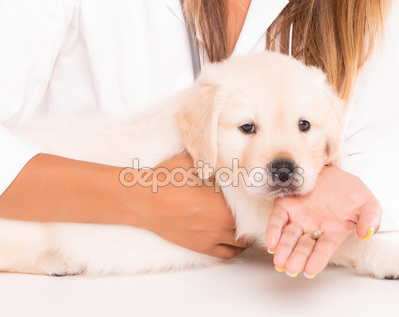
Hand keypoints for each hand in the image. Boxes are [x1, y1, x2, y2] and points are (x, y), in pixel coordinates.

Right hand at [132, 151, 249, 258]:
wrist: (144, 200)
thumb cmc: (166, 179)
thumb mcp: (191, 160)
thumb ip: (210, 157)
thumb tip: (220, 147)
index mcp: (223, 200)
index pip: (250, 202)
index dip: (254, 197)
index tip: (255, 190)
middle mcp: (222, 221)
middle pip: (249, 222)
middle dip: (253, 215)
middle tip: (254, 207)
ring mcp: (212, 236)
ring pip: (241, 241)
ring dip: (247, 232)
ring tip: (247, 222)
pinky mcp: (201, 246)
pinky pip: (228, 252)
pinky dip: (236, 247)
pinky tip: (236, 239)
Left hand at [265, 165, 381, 276]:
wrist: (333, 170)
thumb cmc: (350, 191)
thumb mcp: (368, 204)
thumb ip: (370, 219)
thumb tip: (367, 233)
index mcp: (333, 232)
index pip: (325, 249)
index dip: (318, 259)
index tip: (310, 271)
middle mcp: (314, 229)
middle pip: (304, 247)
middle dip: (297, 258)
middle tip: (292, 269)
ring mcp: (299, 218)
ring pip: (289, 237)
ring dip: (284, 249)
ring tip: (280, 261)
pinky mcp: (286, 206)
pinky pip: (277, 220)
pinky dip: (273, 231)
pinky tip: (272, 242)